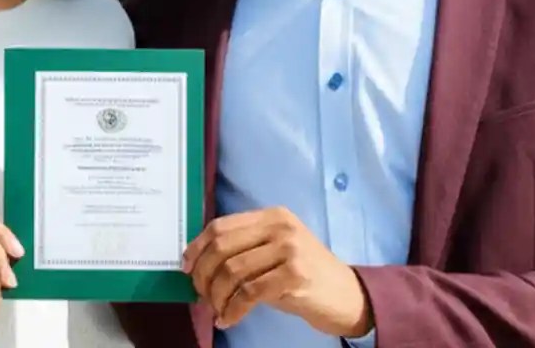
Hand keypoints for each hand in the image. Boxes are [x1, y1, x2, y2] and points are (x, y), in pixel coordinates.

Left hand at [182, 207, 370, 335]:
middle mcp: (280, 227)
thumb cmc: (306, 275)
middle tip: (200, 294)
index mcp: (272, 215)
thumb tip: (197, 261)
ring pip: (232, 271)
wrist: (348, 295)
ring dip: (216, 296)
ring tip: (217, 310)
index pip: (220, 225)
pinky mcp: (295, 276)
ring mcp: (289, 250)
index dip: (197, 247)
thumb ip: (245, 247)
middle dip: (202, 274)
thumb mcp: (276, 251)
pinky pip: (248, 293)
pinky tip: (228, 319)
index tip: (186, 267)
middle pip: (222, 247)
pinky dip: (232, 310)